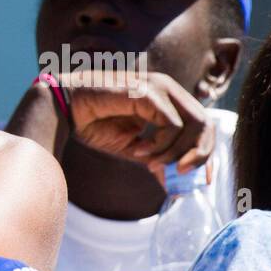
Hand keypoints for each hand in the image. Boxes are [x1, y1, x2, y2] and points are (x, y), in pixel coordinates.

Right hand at [60, 69, 214, 173]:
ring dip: (175, 152)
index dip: (205, 152)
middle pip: (206, 124)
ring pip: (194, 124)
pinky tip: (138, 150)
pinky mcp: (148, 92)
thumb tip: (174, 183)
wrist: (64, 108)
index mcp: (168, 99)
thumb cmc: (93, 123)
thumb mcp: (131, 148)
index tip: (199, 180)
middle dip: (200, 155)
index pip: (201, 125)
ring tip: (151, 163)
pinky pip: (171, 125)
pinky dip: (160, 144)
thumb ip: (156, 159)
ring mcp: (160, 87)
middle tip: (181, 175)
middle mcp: (169, 89)